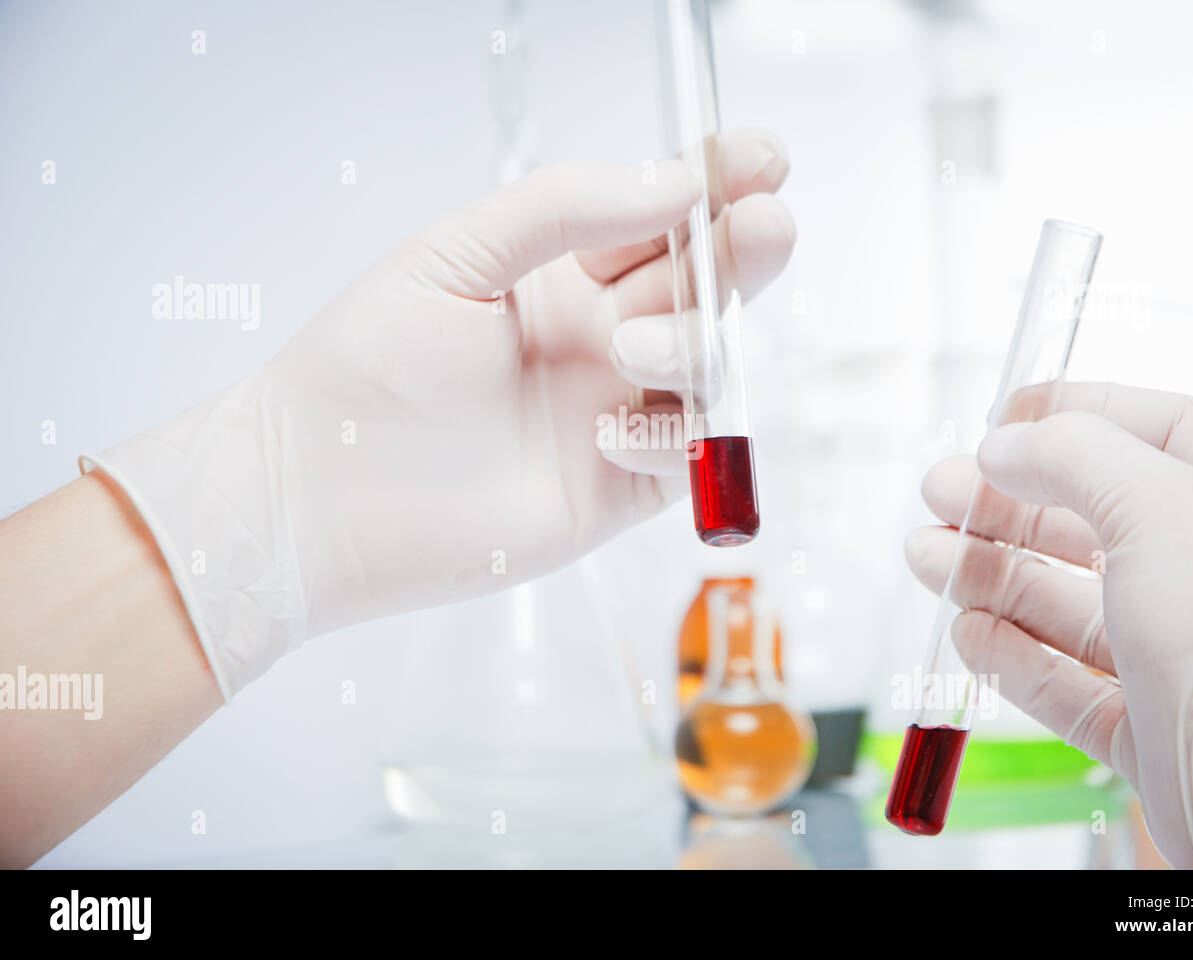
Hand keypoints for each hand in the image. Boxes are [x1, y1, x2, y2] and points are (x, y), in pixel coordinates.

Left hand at [83, 128, 794, 698]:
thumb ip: (562, 210)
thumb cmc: (363, 366)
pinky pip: (684, 452)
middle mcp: (600, 337)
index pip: (662, 215)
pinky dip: (668, 438)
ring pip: (707, 363)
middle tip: (763, 223)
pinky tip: (606, 435)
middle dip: (745, 247)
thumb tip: (672, 180)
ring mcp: (612, 410)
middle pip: (706, 283)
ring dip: (693, 345)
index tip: (758, 157)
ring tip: (627, 351)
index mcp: (561, 272)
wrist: (316, 495)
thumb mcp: (456, 257)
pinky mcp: (614, 488)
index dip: (717, 182)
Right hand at [905, 383, 1192, 867]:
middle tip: (942, 493)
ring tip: (927, 557)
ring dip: (990, 576)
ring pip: (1070, 604)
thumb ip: (1071, 455)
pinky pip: (1067, 683)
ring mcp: (1185, 654)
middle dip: (1008, 504)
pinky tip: (968, 631)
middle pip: (1096, 520)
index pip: (1160, 429)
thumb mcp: (1157, 502)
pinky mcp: (1152, 726)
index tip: (1006, 418)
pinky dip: (1010, 655)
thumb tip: (1005, 444)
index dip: (1078, 415)